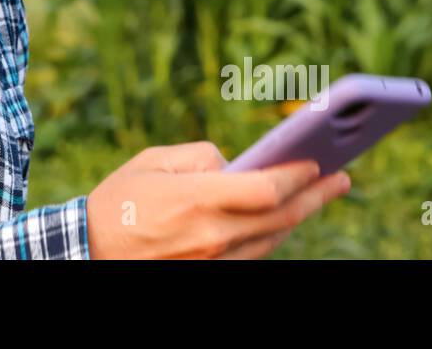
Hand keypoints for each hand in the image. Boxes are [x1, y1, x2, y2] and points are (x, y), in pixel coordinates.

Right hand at [85, 141, 350, 258]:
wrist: (90, 251)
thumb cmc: (119, 200)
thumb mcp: (153, 161)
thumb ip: (200, 156)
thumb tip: (235, 162)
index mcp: (195, 200)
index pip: (265, 189)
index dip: (297, 174)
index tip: (318, 161)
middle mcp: (211, 236)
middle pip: (281, 219)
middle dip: (316, 196)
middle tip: (341, 179)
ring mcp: (212, 262)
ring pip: (271, 242)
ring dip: (298, 218)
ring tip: (317, 196)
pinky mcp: (210, 275)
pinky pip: (253, 258)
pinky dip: (272, 238)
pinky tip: (282, 221)